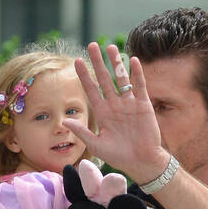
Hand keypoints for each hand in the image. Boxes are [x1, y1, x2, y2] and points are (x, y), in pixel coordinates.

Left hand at [62, 43, 169, 185]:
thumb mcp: (97, 146)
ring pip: (121, 79)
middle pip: (104, 79)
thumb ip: (82, 132)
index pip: (91, 90)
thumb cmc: (119, 157)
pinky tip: (133, 60)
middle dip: (98, 62)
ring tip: (110, 47)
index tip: (76, 61)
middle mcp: (114, 105)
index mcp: (102, 113)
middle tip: (92, 45)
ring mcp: (129, 104)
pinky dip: (136, 74)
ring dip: (116, 63)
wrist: (142, 163)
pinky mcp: (143, 105)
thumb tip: (64, 120)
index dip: (84, 76)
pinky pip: (139, 86)